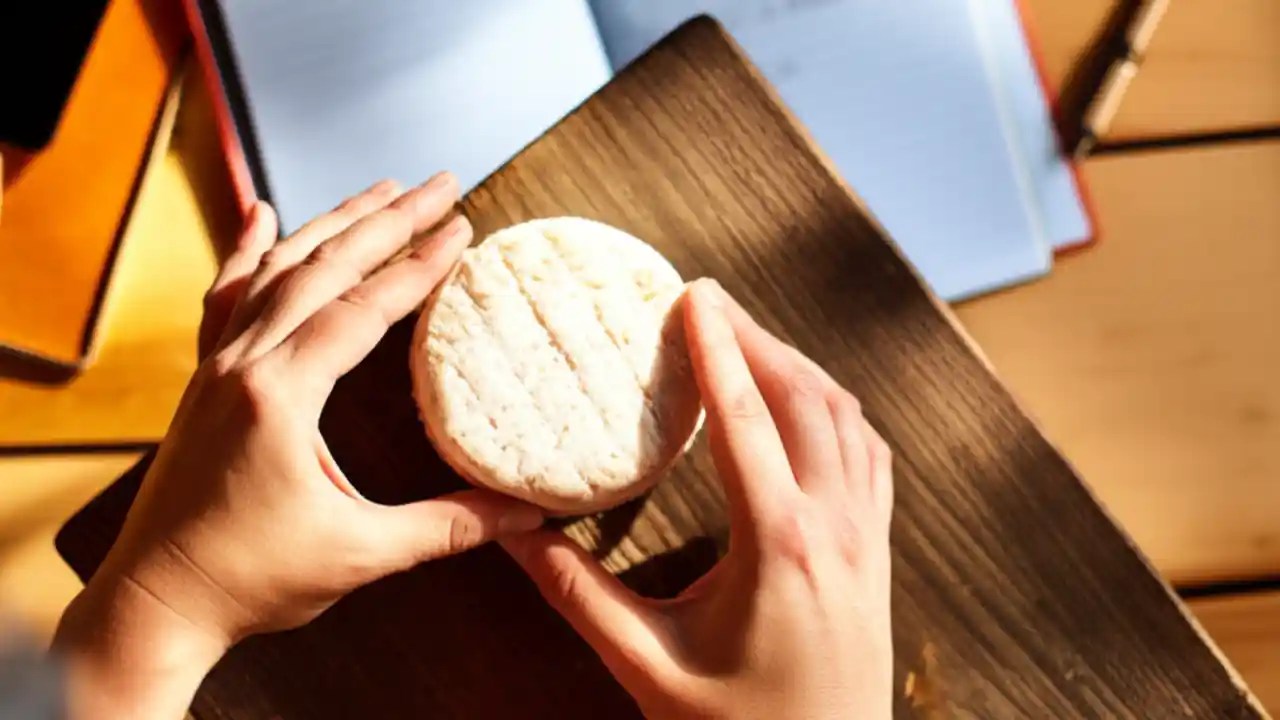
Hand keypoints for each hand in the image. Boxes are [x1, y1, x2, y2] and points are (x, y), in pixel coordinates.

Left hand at [54, 173, 543, 718]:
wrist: (157, 603)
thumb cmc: (251, 580)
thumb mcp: (359, 554)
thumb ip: (446, 527)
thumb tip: (524, 515)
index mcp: (281, 395)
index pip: (363, 309)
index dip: (419, 265)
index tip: (462, 226)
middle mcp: (244, 364)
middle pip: (323, 267)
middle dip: (387, 219)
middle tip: (439, 183)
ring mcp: (217, 366)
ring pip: (276, 269)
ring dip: (332, 224)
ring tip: (381, 190)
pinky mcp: (205, 379)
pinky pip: (226, 296)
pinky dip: (247, 249)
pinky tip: (260, 213)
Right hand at [503, 279, 893, 718]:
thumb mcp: (647, 666)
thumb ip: (578, 595)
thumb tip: (515, 533)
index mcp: (780, 547)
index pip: (747, 420)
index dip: (717, 348)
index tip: (691, 294)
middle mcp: (836, 529)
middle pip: (804, 399)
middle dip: (755, 338)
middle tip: (704, 300)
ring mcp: (868, 539)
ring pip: (845, 419)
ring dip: (796, 366)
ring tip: (744, 336)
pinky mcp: (878, 553)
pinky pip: (868, 454)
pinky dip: (833, 408)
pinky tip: (804, 401)